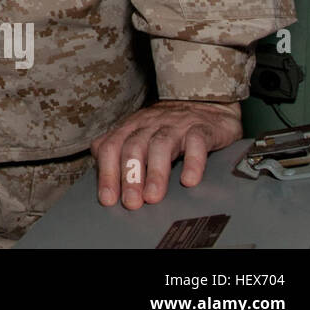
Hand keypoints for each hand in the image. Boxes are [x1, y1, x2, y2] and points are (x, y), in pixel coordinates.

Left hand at [91, 100, 241, 208]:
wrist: (204, 106)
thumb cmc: (166, 129)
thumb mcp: (139, 136)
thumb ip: (118, 154)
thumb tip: (104, 185)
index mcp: (130, 127)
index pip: (110, 147)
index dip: (107, 173)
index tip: (107, 199)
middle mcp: (149, 124)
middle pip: (133, 147)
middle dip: (129, 176)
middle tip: (131, 203)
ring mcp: (175, 125)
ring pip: (161, 145)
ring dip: (155, 173)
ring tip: (152, 197)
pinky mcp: (202, 128)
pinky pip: (196, 142)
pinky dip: (193, 162)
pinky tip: (189, 181)